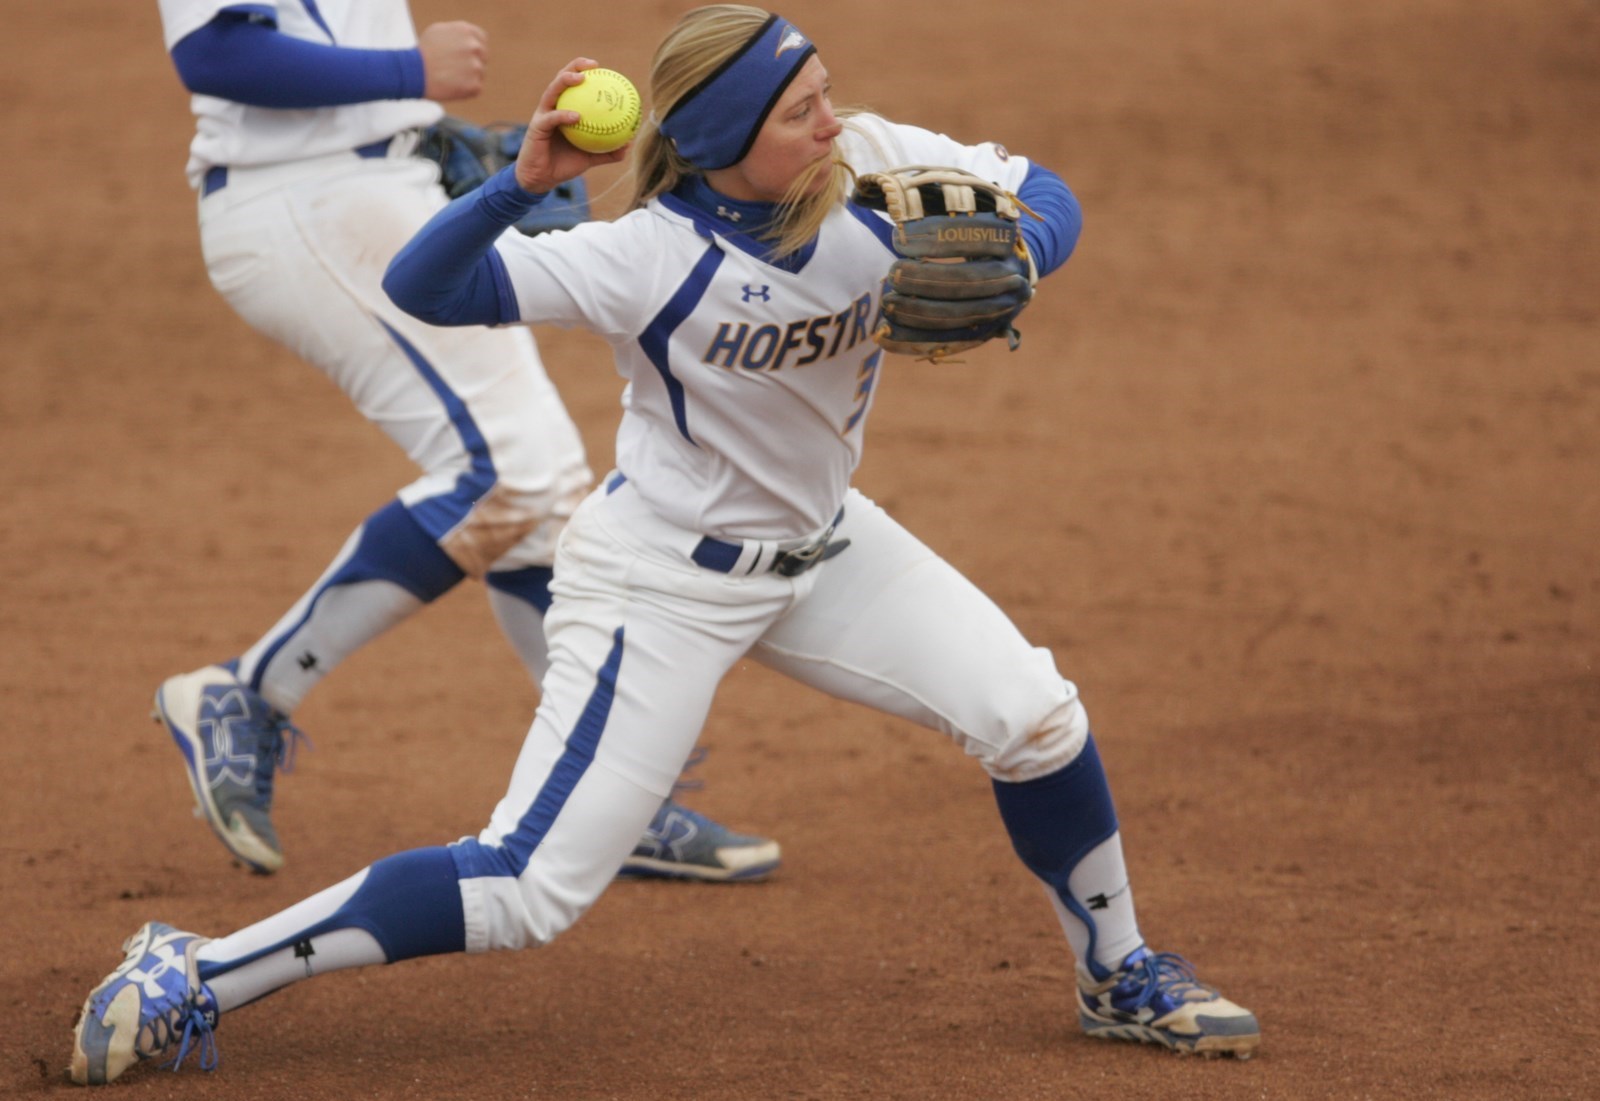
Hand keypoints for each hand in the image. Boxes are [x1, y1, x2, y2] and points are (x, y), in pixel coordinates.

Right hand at [418, 22, 487, 102]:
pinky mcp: (475, 85)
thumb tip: (470, 39)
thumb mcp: (439, 31)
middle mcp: (474, 47)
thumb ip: (459, 34)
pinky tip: (451, 85)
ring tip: (449, 76)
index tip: (466, 56)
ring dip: (468, 76)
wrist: (414, 72)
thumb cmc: (424, 52)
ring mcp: (476, 66)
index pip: (482, 40)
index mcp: (467, 31)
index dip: (474, 49)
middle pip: (482, 57)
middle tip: (454, 68)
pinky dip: (465, 89)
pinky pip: (475, 88)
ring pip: (479, 73)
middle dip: (471, 62)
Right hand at [513, 59, 631, 193]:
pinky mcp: (536, 126)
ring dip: (565, 81)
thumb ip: (607, 151)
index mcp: (563, 109)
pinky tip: (576, 116)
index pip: (573, 85)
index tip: (602, 68)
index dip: (585, 72)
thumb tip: (629, 144)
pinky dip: (563, 115)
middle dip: (575, 67)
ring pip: (552, 91)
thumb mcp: (590, 158)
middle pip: (561, 79)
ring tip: (581, 79)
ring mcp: (542, 115)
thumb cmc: (564, 164)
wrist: (542, 179)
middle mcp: (552, 107)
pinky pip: (551, 118)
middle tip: (592, 65)